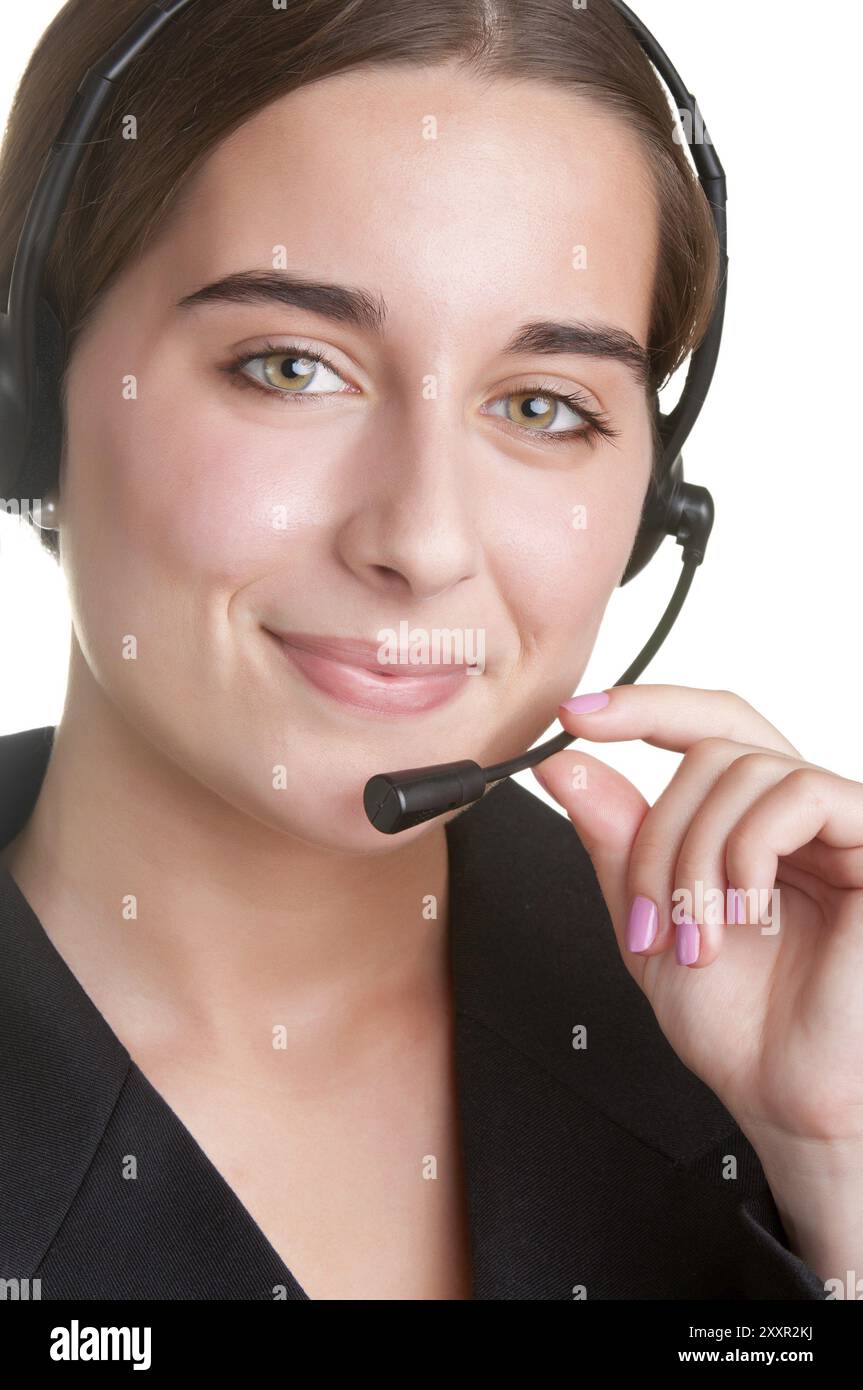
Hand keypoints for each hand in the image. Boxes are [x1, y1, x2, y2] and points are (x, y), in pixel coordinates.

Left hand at [531, 684, 862, 1275]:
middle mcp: (797, 814)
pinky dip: (746, 849)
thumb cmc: (736, 1021)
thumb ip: (616, 841)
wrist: (786, 1097)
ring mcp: (839, 825)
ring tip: (696, 934)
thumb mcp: (649, 919)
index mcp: (749, 820)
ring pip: (743, 768)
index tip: (573, 717)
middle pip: (710, 747)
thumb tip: (564, 764)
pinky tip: (743, 909)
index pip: (704, 727)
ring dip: (693, 855)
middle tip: (645, 916)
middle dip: (655, 831)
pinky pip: (800, 794)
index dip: (641, 707)